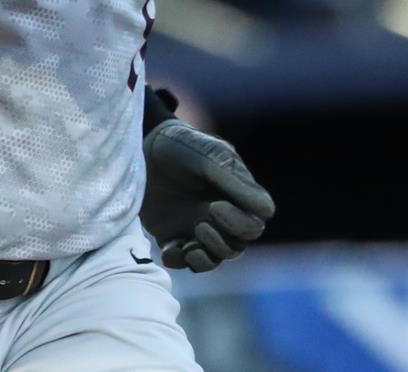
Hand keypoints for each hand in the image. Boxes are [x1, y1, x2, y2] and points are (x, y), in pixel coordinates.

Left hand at [140, 119, 273, 272]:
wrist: (141, 148)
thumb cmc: (180, 145)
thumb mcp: (208, 155)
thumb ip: (234, 178)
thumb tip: (266, 210)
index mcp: (236, 194)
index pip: (255, 223)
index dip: (241, 224)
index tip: (216, 205)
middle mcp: (221, 214)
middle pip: (238, 245)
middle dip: (222, 242)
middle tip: (201, 223)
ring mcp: (198, 227)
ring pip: (215, 258)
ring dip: (206, 258)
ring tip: (188, 244)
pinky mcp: (173, 237)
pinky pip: (184, 261)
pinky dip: (180, 261)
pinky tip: (169, 250)